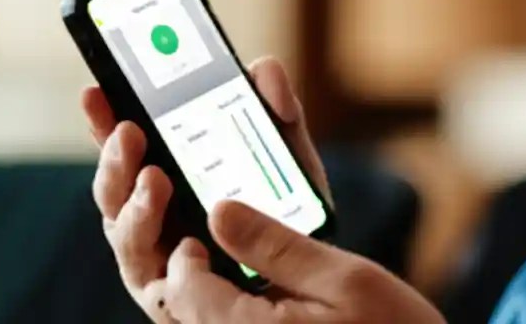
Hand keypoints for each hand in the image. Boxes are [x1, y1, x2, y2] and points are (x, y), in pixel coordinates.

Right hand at [81, 57, 333, 322]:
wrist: (316, 267)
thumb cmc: (287, 206)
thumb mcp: (286, 153)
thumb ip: (276, 111)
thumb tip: (261, 67)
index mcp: (166, 177)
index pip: (125, 147)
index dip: (105, 121)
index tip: (96, 92)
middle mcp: (152, 219)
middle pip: (115, 191)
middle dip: (115, 161)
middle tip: (128, 131)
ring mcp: (161, 260)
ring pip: (128, 237)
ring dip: (135, 208)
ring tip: (154, 179)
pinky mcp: (180, 300)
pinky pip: (165, 286)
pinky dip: (171, 264)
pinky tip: (187, 245)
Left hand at [163, 201, 443, 322]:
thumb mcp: (346, 278)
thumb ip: (277, 246)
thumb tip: (219, 211)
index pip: (181, 290)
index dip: (187, 252)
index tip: (215, 227)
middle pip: (179, 314)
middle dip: (188, 275)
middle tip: (220, 244)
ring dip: (204, 298)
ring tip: (240, 271)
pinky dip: (227, 316)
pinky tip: (262, 301)